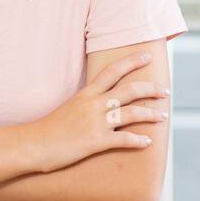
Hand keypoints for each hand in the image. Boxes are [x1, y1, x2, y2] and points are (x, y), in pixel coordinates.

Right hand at [30, 51, 168, 172]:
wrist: (33, 144)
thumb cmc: (49, 128)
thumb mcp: (70, 108)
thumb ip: (87, 103)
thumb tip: (101, 102)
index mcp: (87, 94)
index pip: (112, 71)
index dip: (131, 61)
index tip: (146, 56)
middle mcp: (94, 105)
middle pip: (129, 90)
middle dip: (150, 88)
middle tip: (165, 90)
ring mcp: (96, 123)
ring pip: (131, 114)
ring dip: (151, 114)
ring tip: (163, 116)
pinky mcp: (96, 142)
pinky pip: (123, 139)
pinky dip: (138, 140)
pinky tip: (147, 142)